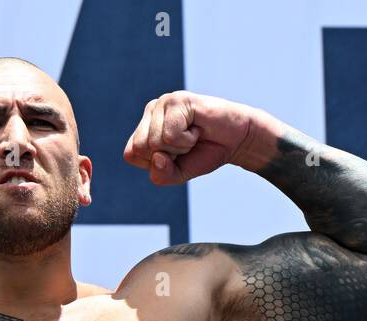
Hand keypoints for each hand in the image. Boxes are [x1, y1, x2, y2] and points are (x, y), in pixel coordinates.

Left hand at [123, 92, 261, 184]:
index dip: (155, 164)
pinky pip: (170, 135)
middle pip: (140, 148)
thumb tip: (157, 157)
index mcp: (144, 126)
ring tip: (193, 135)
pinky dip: (187, 140)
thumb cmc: (205, 153)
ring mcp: (163, 102)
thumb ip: (160, 175)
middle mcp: (151, 111)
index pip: (131, 154)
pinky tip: (197, 128)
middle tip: (186, 144)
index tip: (175, 154)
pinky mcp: (178, 100)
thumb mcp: (177, 173)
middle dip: (167, 155)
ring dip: (180, 147)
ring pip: (155, 142)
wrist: (236, 140)